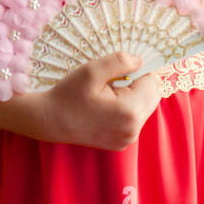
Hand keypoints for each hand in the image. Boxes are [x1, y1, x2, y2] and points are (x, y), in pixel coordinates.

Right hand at [39, 52, 160, 150]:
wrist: (49, 120)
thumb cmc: (68, 95)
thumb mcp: (91, 71)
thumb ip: (120, 62)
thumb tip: (140, 61)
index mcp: (129, 111)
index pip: (154, 83)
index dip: (142, 70)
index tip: (124, 67)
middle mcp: (133, 129)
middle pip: (153, 96)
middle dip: (139, 84)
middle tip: (113, 80)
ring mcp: (128, 139)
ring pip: (145, 107)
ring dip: (133, 96)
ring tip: (109, 93)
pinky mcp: (122, 143)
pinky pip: (135, 119)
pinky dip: (127, 108)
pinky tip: (107, 105)